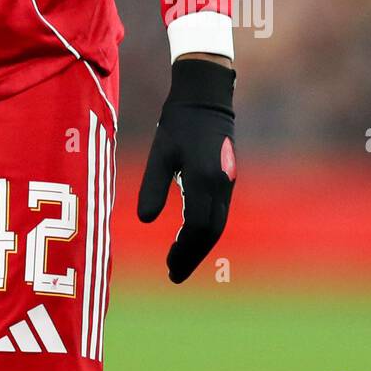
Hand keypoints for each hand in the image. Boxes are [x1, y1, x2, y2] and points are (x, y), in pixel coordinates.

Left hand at [137, 56, 236, 282]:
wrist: (206, 96)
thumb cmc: (178, 122)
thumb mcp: (160, 153)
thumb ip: (153, 187)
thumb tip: (144, 220)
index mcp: (203, 180)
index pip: (196, 228)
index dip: (183, 251)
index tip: (169, 268)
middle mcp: (219, 185)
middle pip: (209, 232)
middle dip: (192, 256)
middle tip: (175, 274)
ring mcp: (226, 182)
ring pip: (217, 224)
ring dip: (199, 246)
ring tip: (180, 261)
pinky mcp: (226, 178)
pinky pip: (218, 213)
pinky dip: (205, 230)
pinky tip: (190, 236)